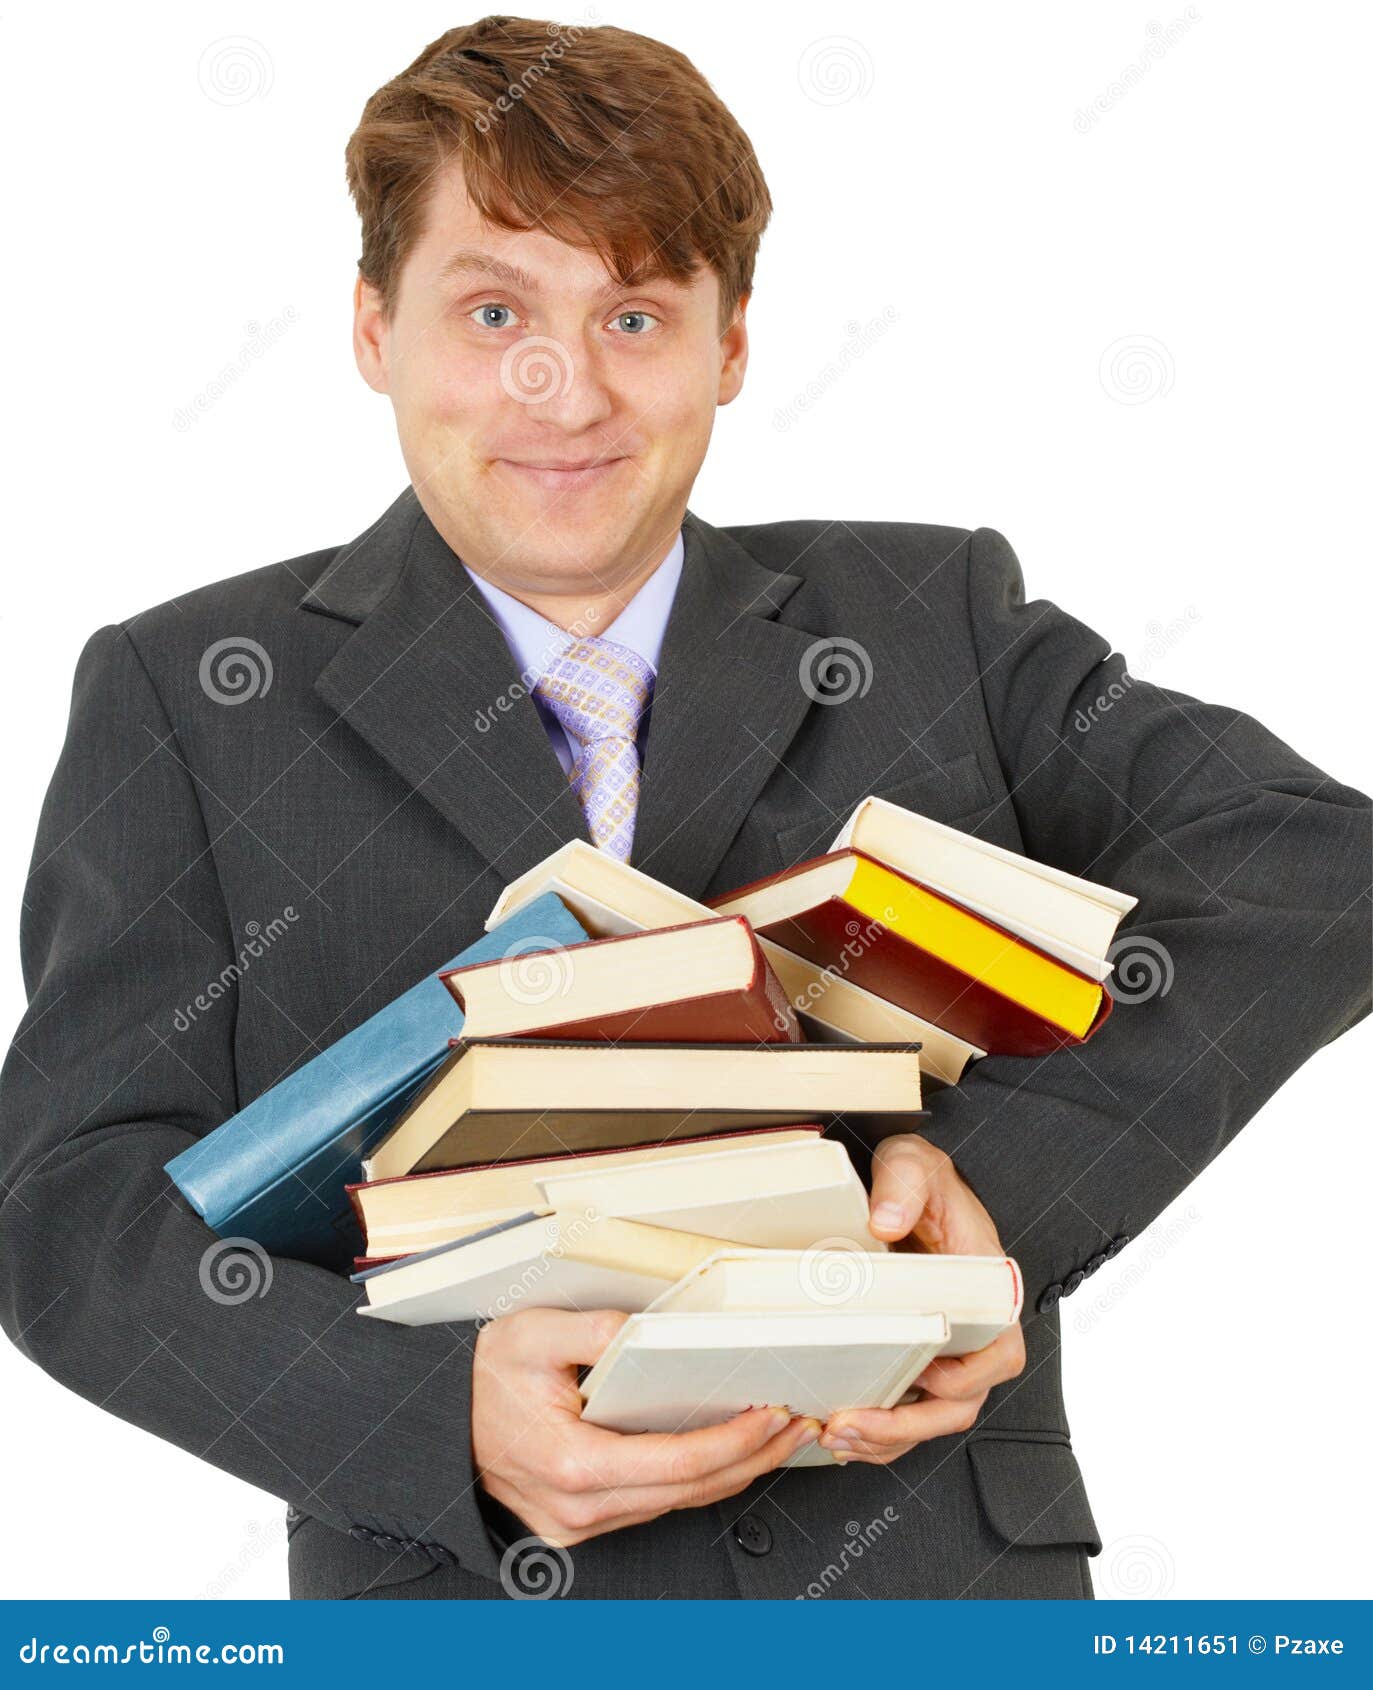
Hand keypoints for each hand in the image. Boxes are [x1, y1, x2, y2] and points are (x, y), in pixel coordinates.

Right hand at [473, 1306, 820, 1544]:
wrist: (440, 1429)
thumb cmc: (481, 1385)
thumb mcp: (526, 1336)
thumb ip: (590, 1331)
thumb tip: (644, 1329)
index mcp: (574, 1464)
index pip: (678, 1464)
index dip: (734, 1442)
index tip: (771, 1415)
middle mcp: (584, 1506)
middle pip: (692, 1491)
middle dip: (755, 1457)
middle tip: (799, 1425)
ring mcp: (585, 1522)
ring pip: (680, 1503)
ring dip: (736, 1471)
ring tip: (780, 1437)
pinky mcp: (588, 1521)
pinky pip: (657, 1503)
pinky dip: (700, 1479)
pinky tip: (729, 1454)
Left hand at [818, 1132, 1025, 1463]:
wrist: (904, 1189)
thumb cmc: (920, 1182)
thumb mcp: (913, 1165)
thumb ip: (903, 1185)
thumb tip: (885, 1220)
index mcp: (989, 1289)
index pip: (1000, 1354)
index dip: (964, 1376)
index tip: (920, 1375)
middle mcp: (977, 1329)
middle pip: (961, 1404)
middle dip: (908, 1426)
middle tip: (851, 1425)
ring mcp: (949, 1350)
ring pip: (933, 1419)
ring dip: (888, 1438)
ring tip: (837, 1437)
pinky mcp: (919, 1359)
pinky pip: (911, 1412)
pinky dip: (880, 1432)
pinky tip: (842, 1434)